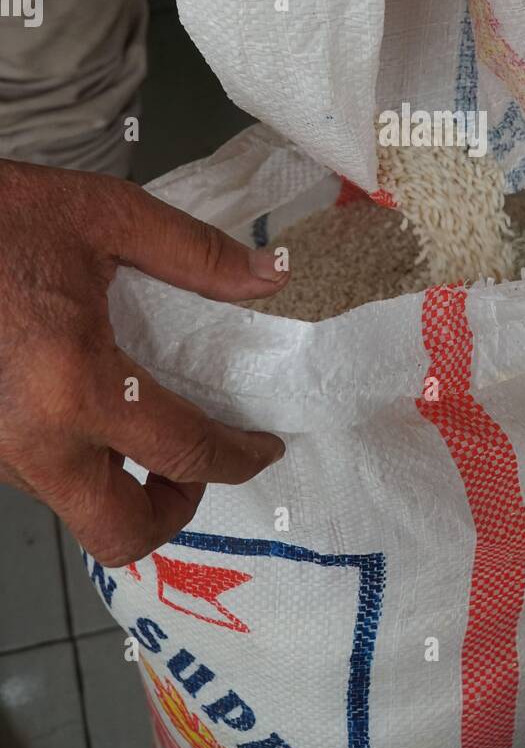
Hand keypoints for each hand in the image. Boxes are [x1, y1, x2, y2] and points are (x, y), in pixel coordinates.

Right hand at [0, 160, 287, 566]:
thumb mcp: (104, 215)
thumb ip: (195, 254)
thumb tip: (270, 275)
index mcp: (76, 384)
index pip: (184, 451)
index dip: (238, 458)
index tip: (262, 449)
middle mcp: (30, 439)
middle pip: (120, 532)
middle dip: (172, 511)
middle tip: (192, 468)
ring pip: (71, 504)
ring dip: (114, 481)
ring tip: (138, 423)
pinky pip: (32, 473)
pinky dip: (69, 456)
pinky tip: (78, 405)